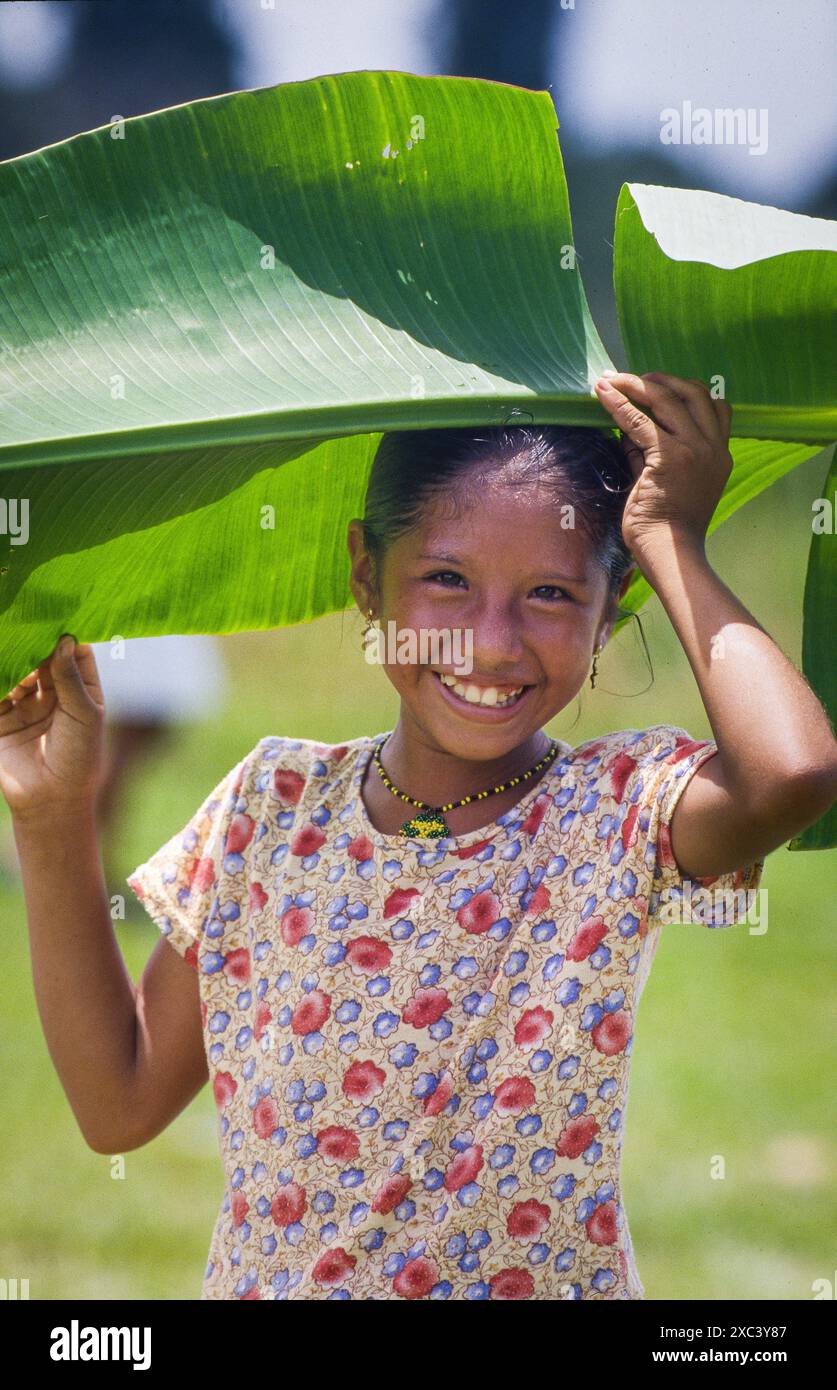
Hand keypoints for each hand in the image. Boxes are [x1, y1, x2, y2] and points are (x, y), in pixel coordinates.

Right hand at [0, 637, 106, 820]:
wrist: (51, 799)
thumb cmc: (80, 757)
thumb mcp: (83, 713)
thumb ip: (70, 678)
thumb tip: (63, 639)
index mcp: (81, 691)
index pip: (74, 655)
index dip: (67, 638)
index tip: (60, 618)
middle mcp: (54, 694)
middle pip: (43, 659)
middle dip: (37, 644)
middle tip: (30, 623)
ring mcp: (26, 705)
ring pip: (19, 672)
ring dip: (16, 658)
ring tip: (14, 642)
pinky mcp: (3, 717)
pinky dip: (0, 677)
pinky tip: (2, 662)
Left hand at [594, 370, 733, 560]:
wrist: (671, 554)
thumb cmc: (666, 528)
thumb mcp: (664, 483)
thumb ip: (649, 456)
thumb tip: (626, 433)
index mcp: (720, 455)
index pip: (715, 406)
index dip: (686, 389)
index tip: (658, 384)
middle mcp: (713, 448)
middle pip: (693, 393)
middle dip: (661, 379)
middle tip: (632, 377)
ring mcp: (695, 451)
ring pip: (667, 400)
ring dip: (636, 384)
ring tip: (612, 380)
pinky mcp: (670, 457)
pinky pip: (639, 421)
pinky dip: (619, 404)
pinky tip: (602, 395)